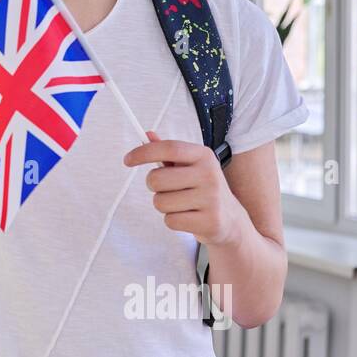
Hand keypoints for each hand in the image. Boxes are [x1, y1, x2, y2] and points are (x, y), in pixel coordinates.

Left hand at [123, 130, 244, 247]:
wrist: (230, 219)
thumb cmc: (201, 188)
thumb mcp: (189, 166)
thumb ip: (167, 152)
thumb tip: (147, 134)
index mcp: (204, 155)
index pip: (169, 148)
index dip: (143, 152)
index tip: (127, 160)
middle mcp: (209, 174)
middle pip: (156, 179)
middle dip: (153, 186)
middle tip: (167, 189)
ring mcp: (211, 199)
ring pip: (160, 202)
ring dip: (164, 205)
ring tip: (181, 204)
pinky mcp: (209, 222)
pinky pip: (170, 221)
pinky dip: (173, 221)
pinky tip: (188, 217)